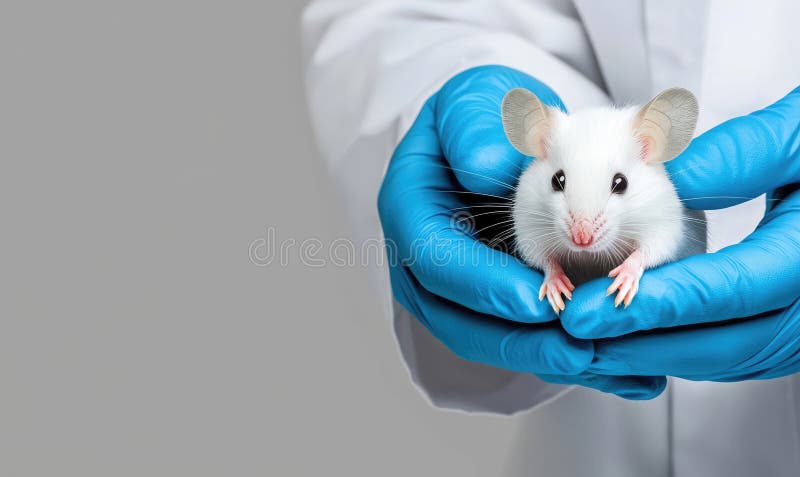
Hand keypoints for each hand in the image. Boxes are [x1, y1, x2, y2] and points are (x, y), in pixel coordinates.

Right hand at [378, 65, 664, 397]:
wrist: (485, 136)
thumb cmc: (476, 115)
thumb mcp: (470, 102)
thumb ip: (472, 128)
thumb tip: (484, 173)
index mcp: (409, 209)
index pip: (436, 261)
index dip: (483, 286)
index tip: (536, 299)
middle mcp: (420, 256)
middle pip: (456, 317)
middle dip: (516, 339)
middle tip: (575, 353)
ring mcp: (448, 283)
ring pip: (483, 336)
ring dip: (537, 354)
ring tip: (596, 364)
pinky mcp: (480, 297)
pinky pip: (507, 333)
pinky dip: (548, 350)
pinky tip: (596, 362)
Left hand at [559, 86, 799, 380]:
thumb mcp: (795, 143)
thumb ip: (742, 155)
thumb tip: (679, 170)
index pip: (727, 290)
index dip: (660, 300)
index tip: (600, 303)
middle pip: (713, 343)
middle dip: (638, 339)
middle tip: (578, 327)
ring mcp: (784, 330)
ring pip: (708, 358)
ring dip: (643, 352)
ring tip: (584, 338)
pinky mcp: (764, 334)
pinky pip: (711, 354)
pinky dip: (661, 350)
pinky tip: (615, 341)